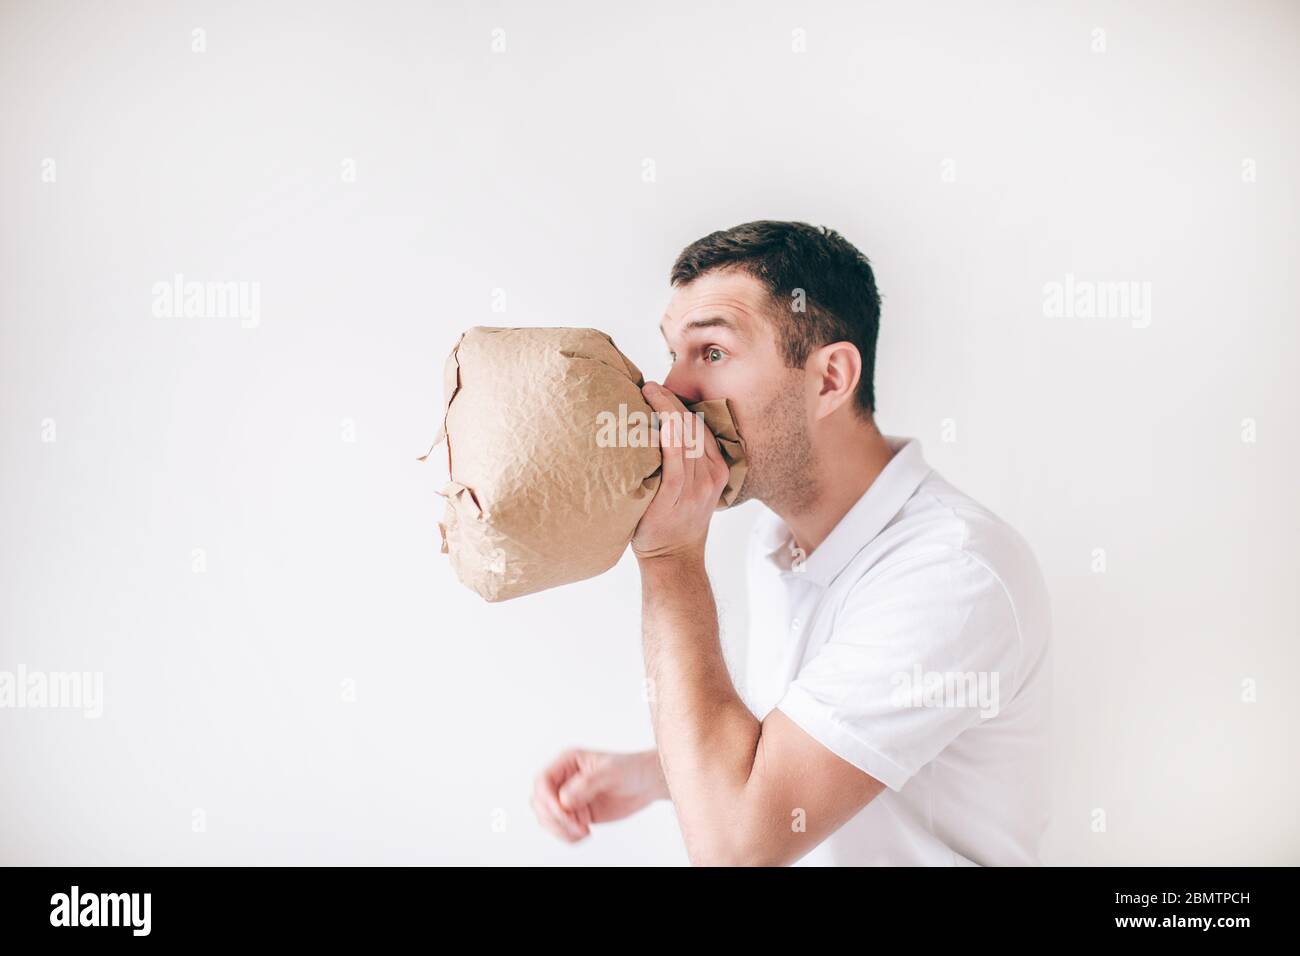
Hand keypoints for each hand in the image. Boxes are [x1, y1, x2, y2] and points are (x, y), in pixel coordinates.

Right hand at [531, 749, 667, 842]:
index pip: (542, 781)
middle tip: (577, 826)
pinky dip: (567, 836)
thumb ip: (586, 783)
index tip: (563, 812)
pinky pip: (560, 829)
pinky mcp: (577, 814)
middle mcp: (564, 780)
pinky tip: (584, 834)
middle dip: (554, 818)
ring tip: (582, 831)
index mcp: (567, 762)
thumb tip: (564, 799)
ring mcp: (569, 798)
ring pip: (547, 818)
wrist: (647, 784)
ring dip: (560, 830)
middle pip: (539, 802)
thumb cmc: (631, 769)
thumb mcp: (610, 771)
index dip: (547, 799)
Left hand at [631, 383, 729, 560]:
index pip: (700, 426)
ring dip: (665, 410)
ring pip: (685, 437)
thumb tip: (659, 428)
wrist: (674, 558)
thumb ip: (685, 461)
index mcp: (717, 469)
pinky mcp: (677, 495)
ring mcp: (696, 486)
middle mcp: (711, 475)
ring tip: (645, 393)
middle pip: (693, 426)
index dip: (680, 404)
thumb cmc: (674, 520)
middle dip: (670, 401)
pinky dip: (668, 436)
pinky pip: (675, 460)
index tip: (659, 391)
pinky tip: (658, 419)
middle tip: (648, 387)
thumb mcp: (691, 488)